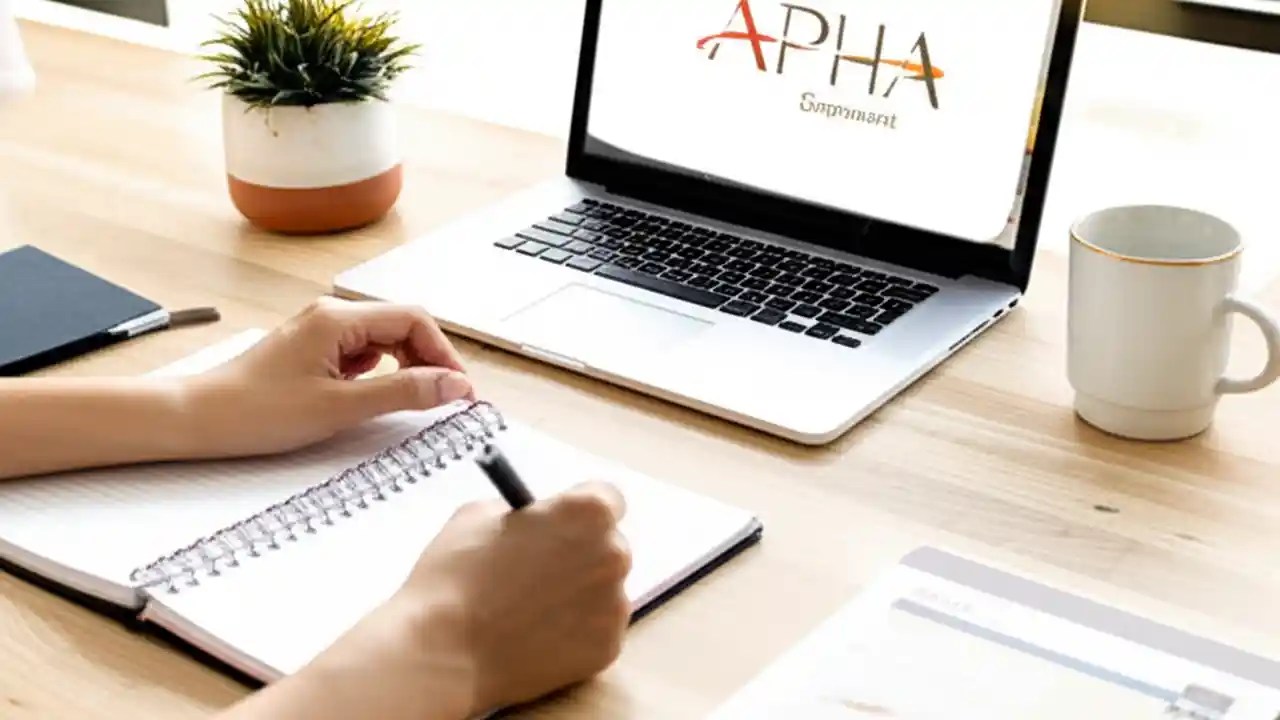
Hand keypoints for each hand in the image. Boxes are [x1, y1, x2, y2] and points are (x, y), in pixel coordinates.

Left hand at [186, 297, 473, 458]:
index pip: (414, 321)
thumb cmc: (255, 411)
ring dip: (409, 366)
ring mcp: (322, 332)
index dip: (445, 355)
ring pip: (386, 340)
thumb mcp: (340, 407)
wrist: (199, 418)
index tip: (459, 390)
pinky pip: (364, 353)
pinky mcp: (315, 350)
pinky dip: (383, 373)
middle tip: (446, 399)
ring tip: (417, 400)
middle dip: (431, 360)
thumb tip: (450, 386)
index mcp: (338, 319)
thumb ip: (402, 393)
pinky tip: (377, 396)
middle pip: (404, 326)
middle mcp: (332, 317)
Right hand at [396, 481, 633, 714]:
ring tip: (530, 612)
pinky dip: (573, 635)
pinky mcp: (607, 649)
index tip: (564, 525)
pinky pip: (596, 632)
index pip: (608, 499)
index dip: (580, 513)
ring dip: (577, 596)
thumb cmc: (455, 576)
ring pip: (603, 593)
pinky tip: (536, 638)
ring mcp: (614, 606)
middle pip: (608, 547)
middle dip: (580, 555)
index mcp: (588, 513)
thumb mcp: (479, 515)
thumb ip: (524, 513)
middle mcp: (613, 555)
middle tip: (540, 572)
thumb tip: (537, 521)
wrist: (443, 652)